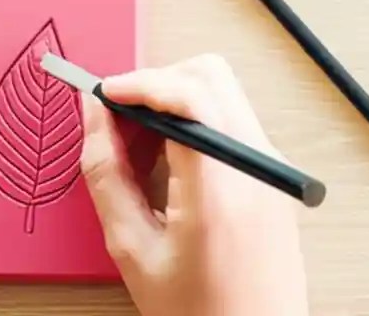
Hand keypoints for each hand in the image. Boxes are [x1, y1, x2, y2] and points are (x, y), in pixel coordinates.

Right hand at [81, 55, 308, 315]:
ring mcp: (274, 170)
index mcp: (222, 189)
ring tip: (139, 149)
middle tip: (118, 121)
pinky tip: (167, 163)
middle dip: (156, 85)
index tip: (103, 95)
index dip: (139, 83)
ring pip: (221, 92)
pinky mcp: (276, 175)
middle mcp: (259, 168)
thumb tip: (93, 116)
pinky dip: (194, 123)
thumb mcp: (132, 249)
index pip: (188, 96)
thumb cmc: (200, 313)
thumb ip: (106, 174)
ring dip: (174, 103)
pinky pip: (233, 120)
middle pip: (209, 76)